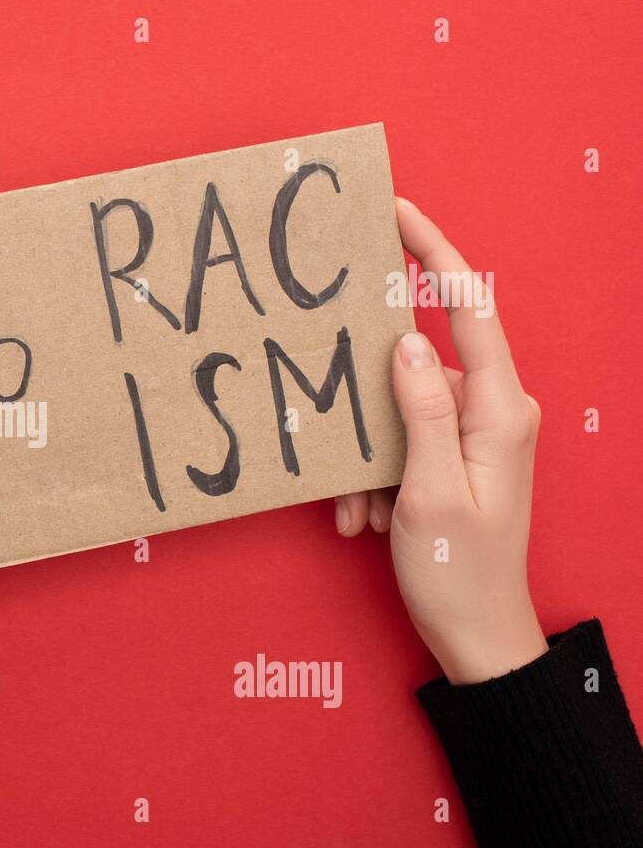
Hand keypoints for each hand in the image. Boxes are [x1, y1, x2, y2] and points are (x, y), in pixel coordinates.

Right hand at [335, 199, 546, 683]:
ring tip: (358, 514)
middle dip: (368, 413)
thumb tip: (405, 340)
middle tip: (347, 470)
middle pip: (417, 370)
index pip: (470, 306)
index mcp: (499, 409)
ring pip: (399, 413)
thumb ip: (419, 410)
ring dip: (367, 461)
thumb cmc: (459, 572)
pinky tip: (363, 520)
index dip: (433, 252)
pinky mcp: (456, 457)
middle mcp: (493, 411)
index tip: (396, 212)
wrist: (477, 635)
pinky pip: (402, 443)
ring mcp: (475, 435)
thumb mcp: (428, 491)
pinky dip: (374, 477)